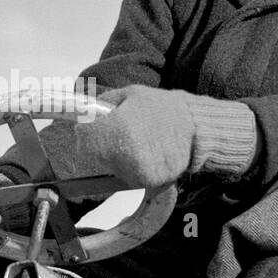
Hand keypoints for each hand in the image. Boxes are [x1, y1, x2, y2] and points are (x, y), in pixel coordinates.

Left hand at [71, 86, 259, 188]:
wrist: (197, 130)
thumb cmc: (163, 108)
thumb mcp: (131, 94)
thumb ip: (103, 103)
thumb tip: (80, 109)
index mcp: (116, 128)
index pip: (83, 137)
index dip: (86, 131)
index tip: (92, 127)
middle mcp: (123, 153)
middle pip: (94, 154)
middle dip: (100, 144)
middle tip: (118, 134)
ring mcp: (134, 171)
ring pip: (108, 167)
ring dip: (114, 157)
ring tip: (135, 142)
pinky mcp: (145, 182)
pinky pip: (126, 176)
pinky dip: (129, 168)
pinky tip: (144, 154)